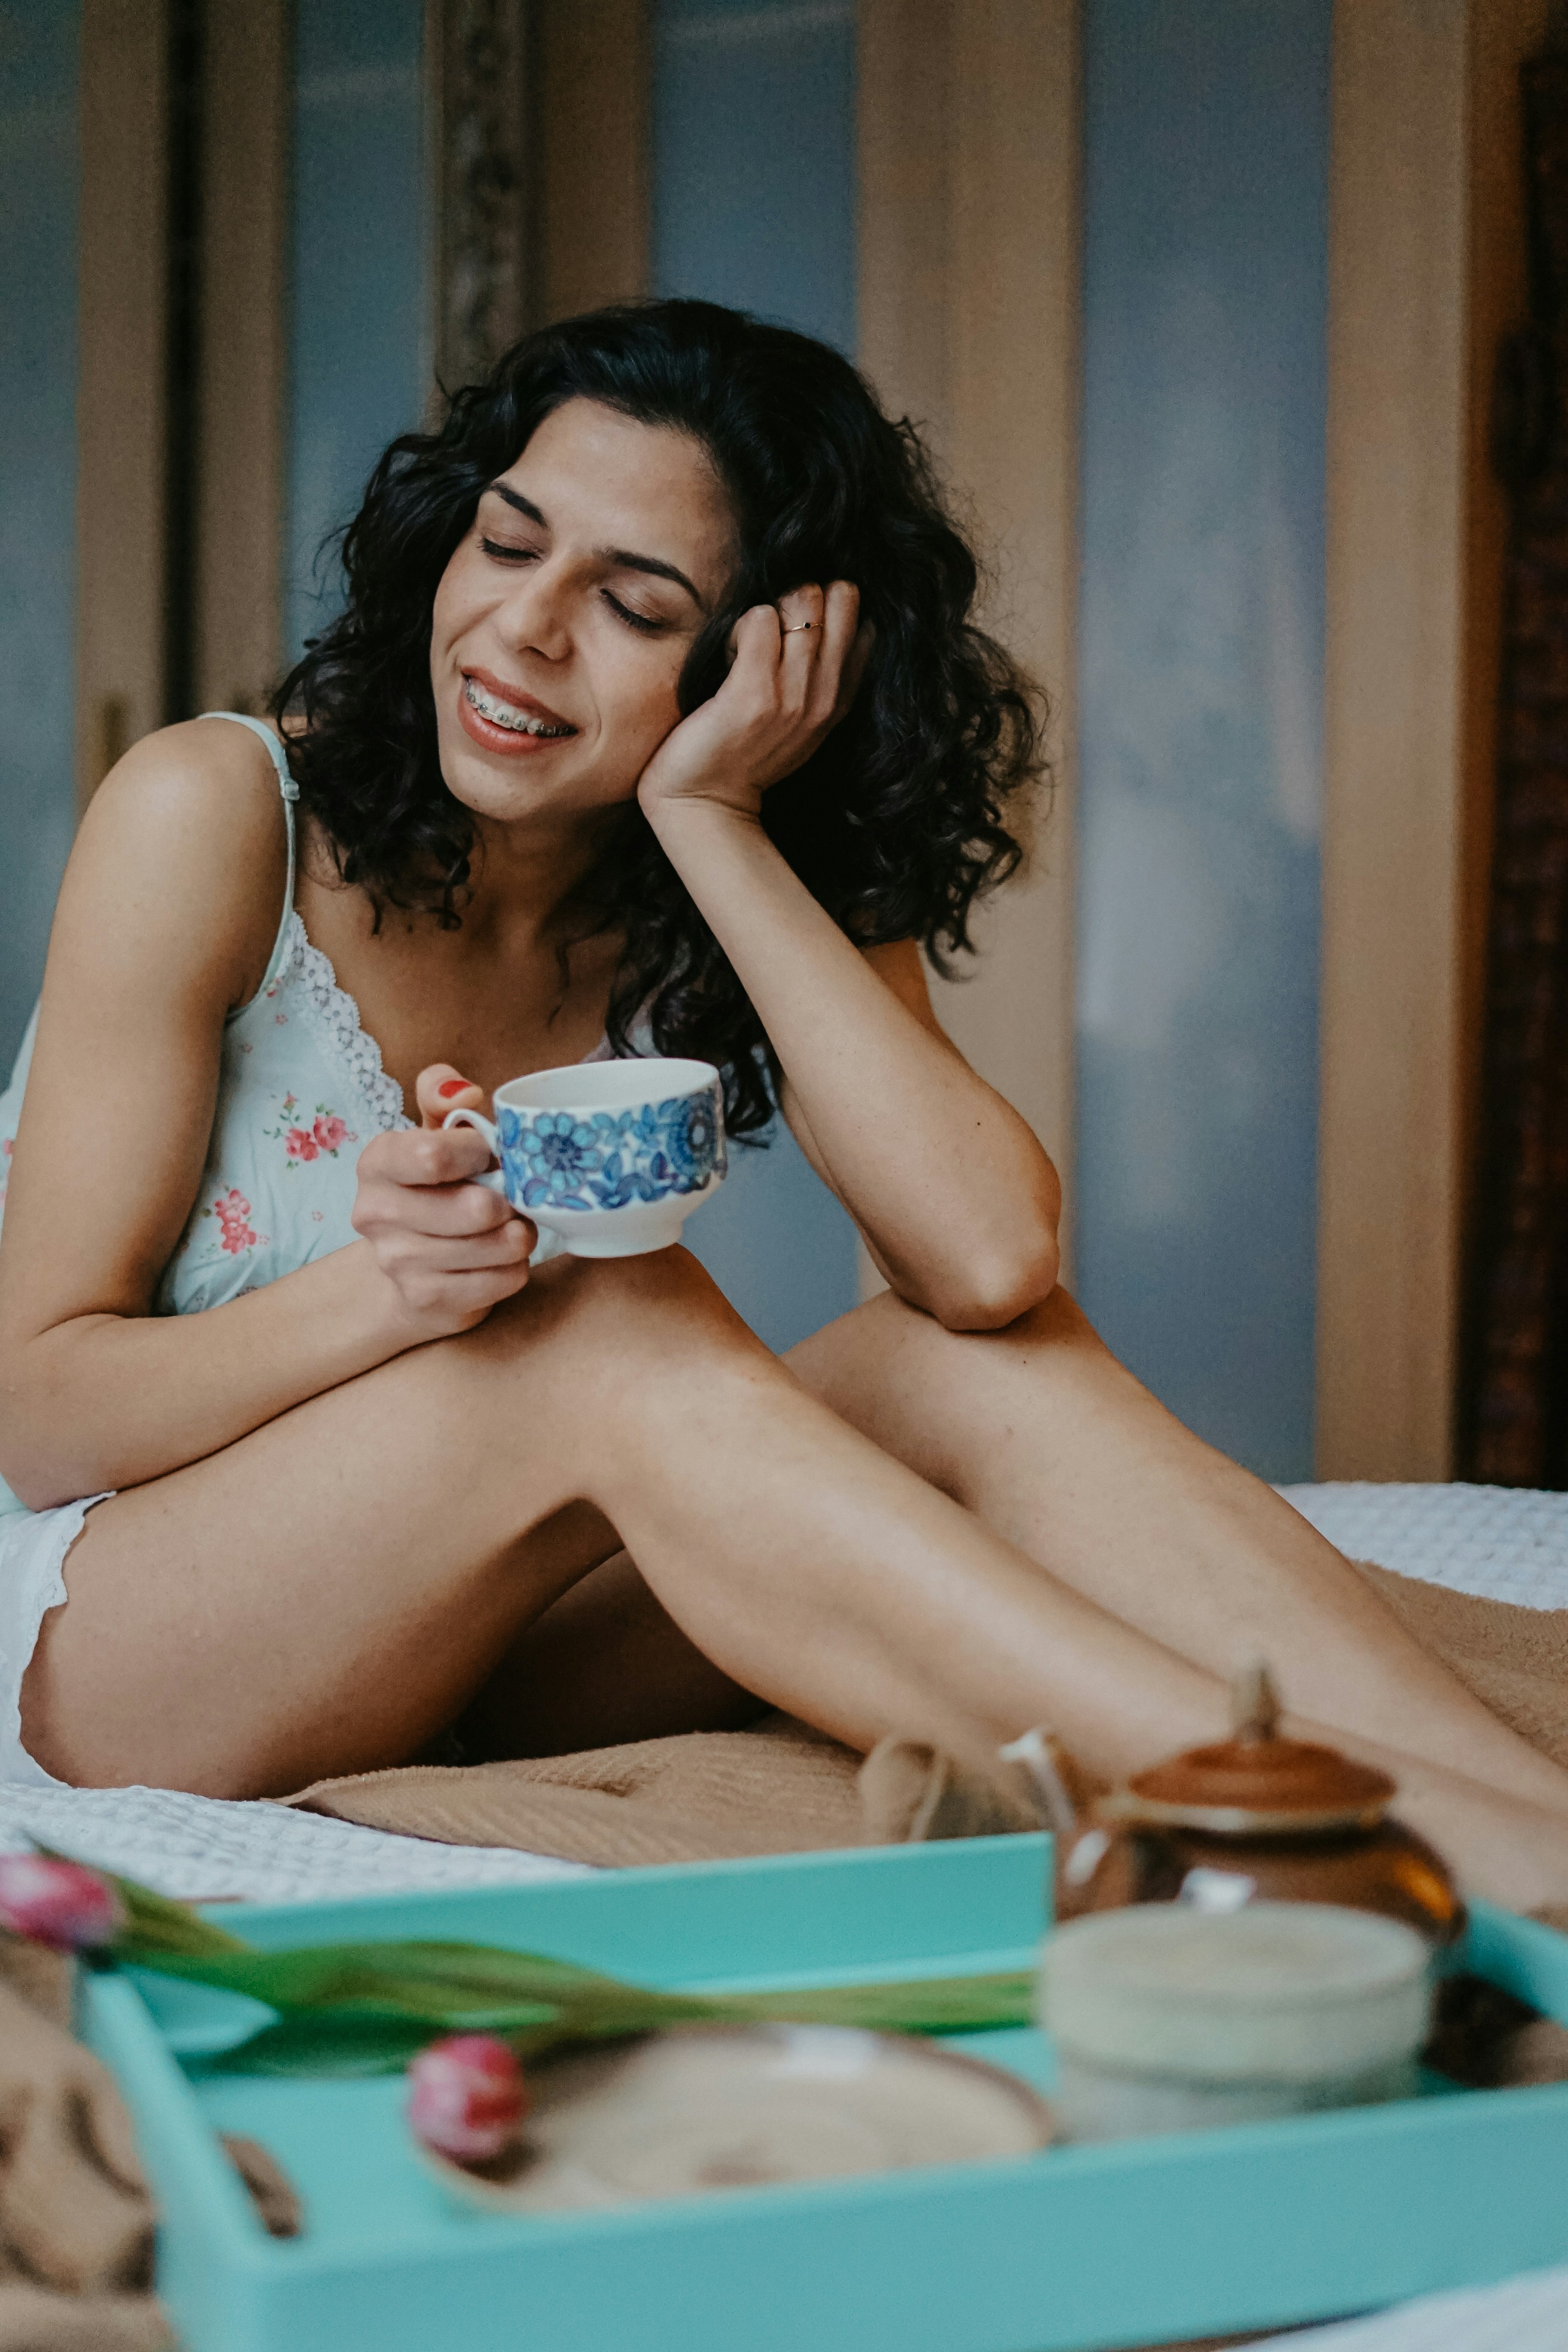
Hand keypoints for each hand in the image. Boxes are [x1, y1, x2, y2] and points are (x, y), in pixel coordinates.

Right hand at [350, 1065, 536, 1338]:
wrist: (410, 1267)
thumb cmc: (434, 1187)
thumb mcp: (434, 1132)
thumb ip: (441, 1096)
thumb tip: (464, 1092)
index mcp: (377, 1162)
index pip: (434, 1156)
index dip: (480, 1153)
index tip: (490, 1155)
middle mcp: (375, 1213)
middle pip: (476, 1209)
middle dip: (509, 1200)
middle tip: (511, 1196)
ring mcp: (398, 1263)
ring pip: (498, 1246)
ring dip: (519, 1234)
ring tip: (510, 1225)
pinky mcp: (427, 1300)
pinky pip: (504, 1279)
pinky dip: (516, 1266)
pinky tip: (501, 1258)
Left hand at [637, 580, 868, 824]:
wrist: (706, 804)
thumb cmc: (742, 753)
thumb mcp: (799, 719)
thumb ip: (823, 674)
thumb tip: (830, 609)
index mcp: (840, 698)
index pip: (861, 619)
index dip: (827, 607)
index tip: (792, 633)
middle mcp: (825, 695)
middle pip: (837, 596)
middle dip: (799, 598)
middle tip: (767, 631)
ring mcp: (793, 696)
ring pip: (799, 601)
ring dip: (765, 611)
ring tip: (742, 648)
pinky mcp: (754, 695)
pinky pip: (758, 619)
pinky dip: (737, 626)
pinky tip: (725, 656)